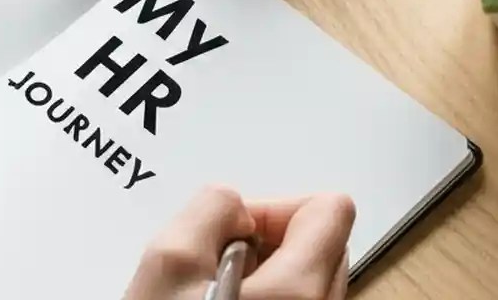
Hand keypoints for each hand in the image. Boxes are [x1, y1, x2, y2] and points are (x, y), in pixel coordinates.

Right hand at [124, 186, 355, 299]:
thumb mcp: (169, 262)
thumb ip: (210, 209)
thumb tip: (233, 207)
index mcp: (298, 291)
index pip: (329, 210)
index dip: (274, 209)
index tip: (235, 232)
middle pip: (325, 246)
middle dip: (272, 244)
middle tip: (221, 268)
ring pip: (310, 284)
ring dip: (268, 279)